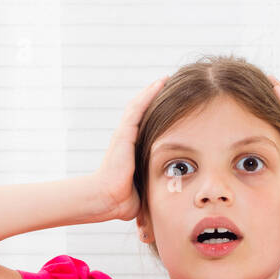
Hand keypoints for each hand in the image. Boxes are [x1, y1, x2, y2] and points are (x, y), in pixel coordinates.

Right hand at [91, 75, 167, 221]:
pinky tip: (158, 84)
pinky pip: (137, 109)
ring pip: (139, 106)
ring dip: (152, 91)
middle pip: (142, 111)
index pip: (145, 125)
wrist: (108, 199)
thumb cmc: (124, 199)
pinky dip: (148, 95)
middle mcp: (127, 138)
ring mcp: (124, 135)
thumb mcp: (144, 187)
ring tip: (165, 78)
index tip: (171, 104)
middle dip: (154, 97)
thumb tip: (170, 193)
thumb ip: (154, 183)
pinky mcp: (124, 134)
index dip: (155, 112)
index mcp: (131, 149)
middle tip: (168, 84)